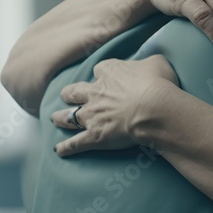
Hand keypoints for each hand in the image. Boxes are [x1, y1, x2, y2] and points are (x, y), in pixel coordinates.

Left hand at [52, 55, 178, 155]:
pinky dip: (66, 147)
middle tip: (67, 96)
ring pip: (68, 116)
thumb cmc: (158, 84)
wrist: (154, 108)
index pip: (100, 69)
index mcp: (109, 72)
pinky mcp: (94, 136)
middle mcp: (95, 93)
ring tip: (54, 118)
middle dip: (69, 94)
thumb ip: (149, 62)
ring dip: (60, 117)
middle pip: (74, 92)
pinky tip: (58, 150)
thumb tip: (148, 64)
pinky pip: (75, 143)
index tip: (105, 77)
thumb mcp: (157, 63)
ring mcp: (92, 115)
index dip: (102, 74)